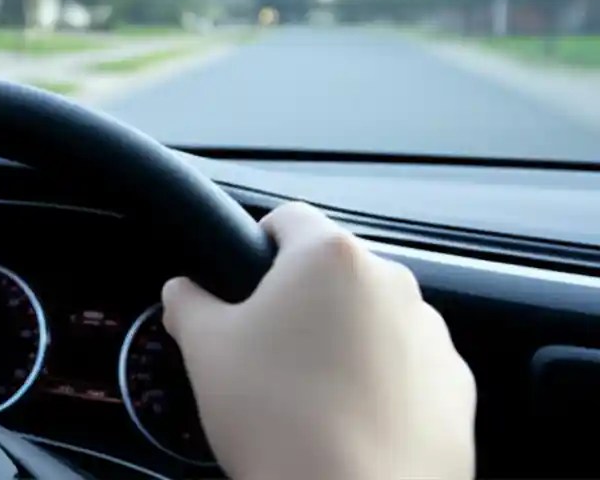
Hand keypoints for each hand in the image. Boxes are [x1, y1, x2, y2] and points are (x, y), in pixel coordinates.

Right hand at [162, 202, 474, 479]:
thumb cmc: (278, 418)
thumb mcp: (205, 349)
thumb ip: (188, 302)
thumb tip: (183, 292)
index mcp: (329, 257)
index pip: (286, 218)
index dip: (255, 243)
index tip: (241, 281)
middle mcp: (391, 282)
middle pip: (333, 273)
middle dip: (301, 302)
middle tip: (265, 350)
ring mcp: (432, 336)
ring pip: (373, 320)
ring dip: (344, 341)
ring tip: (308, 394)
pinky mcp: (455, 387)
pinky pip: (408, 368)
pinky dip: (381, 383)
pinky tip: (348, 421)